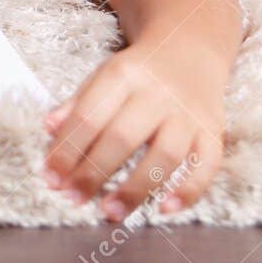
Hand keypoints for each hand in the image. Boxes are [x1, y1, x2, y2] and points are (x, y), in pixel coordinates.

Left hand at [43, 40, 225, 219]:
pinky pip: (206, 165)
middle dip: (94, 172)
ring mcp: (188, 113)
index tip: (51, 178)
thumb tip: (48, 129)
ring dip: (136, 189)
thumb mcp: (103, 76)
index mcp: (123, 75)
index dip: (67, 149)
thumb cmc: (138, 72)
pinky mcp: (213, 130)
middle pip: (123, 137)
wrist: (189, 50)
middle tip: (74, 199)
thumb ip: (77, 104)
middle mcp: (157, 93)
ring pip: (165, 155)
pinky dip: (188, 190)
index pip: (90, 116)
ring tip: (111, 212)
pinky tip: (164, 209)